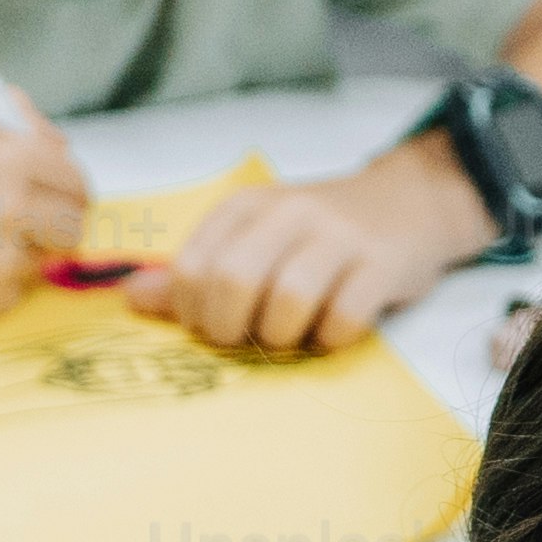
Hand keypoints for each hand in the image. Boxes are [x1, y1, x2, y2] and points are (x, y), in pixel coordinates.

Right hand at [0, 110, 90, 320]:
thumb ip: (9, 127)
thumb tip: (54, 138)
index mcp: (7, 156)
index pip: (76, 179)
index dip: (67, 186)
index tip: (57, 192)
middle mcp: (10, 208)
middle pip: (76, 225)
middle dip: (58, 222)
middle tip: (33, 221)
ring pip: (45, 259)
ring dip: (22, 251)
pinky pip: (13, 290)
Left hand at [137, 152, 485, 351]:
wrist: (408, 203)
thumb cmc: (319, 233)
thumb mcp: (253, 238)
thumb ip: (195, 270)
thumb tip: (132, 298)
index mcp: (247, 207)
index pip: (192, 267)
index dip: (192, 312)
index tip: (211, 324)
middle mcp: (290, 213)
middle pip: (234, 281)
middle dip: (232, 328)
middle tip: (246, 338)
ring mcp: (340, 237)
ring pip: (290, 300)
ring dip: (283, 337)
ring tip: (292, 336)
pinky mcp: (383, 264)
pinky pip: (345, 317)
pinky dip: (332, 338)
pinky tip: (332, 331)